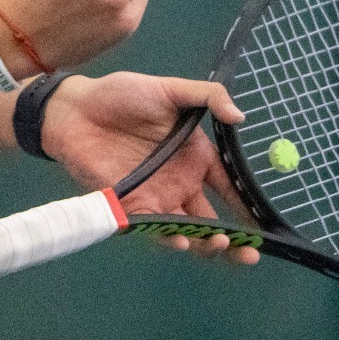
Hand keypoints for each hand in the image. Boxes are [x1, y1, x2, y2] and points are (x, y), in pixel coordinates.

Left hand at [42, 72, 259, 264]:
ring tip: (220, 244)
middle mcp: (179, 183)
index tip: (263, 224)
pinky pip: (153, 230)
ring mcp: (156, 197)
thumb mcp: (170, 89)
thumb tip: (240, 117)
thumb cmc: (122, 95)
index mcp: (194, 157)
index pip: (227, 188)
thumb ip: (207, 98)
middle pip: (211, 220)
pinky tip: (182, 239)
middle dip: (233, 240)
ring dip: (205, 244)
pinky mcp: (130, 207)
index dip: (245, 206)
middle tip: (250, 250)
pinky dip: (169, 239)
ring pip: (187, 232)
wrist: (75, 108)